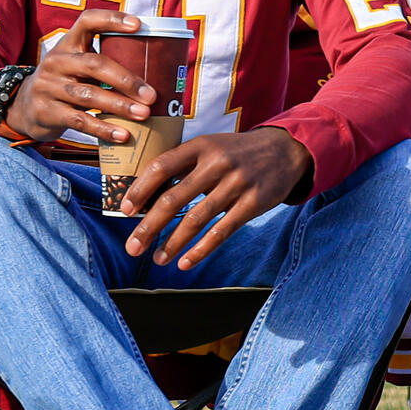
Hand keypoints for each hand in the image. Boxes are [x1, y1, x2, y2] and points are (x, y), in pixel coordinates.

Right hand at [7, 8, 155, 145]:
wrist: (24, 107)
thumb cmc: (66, 82)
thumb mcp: (77, 65)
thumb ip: (105, 63)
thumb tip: (157, 72)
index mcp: (68, 44)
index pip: (88, 21)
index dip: (112, 19)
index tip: (138, 24)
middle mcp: (56, 61)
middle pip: (94, 64)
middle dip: (126, 79)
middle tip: (151, 95)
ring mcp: (49, 86)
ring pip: (89, 94)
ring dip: (120, 106)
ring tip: (144, 114)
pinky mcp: (46, 111)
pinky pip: (79, 120)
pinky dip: (103, 128)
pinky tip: (123, 135)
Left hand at [124, 127, 315, 269]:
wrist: (286, 150)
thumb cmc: (238, 152)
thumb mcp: (211, 146)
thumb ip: (184, 164)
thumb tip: (145, 195)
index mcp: (201, 146)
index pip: (162, 167)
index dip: (140, 189)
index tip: (124, 210)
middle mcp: (217, 163)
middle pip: (174, 198)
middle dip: (149, 226)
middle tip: (132, 247)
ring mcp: (237, 184)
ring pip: (196, 219)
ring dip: (172, 243)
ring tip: (157, 259)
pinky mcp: (253, 203)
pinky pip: (222, 231)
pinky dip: (200, 250)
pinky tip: (184, 263)